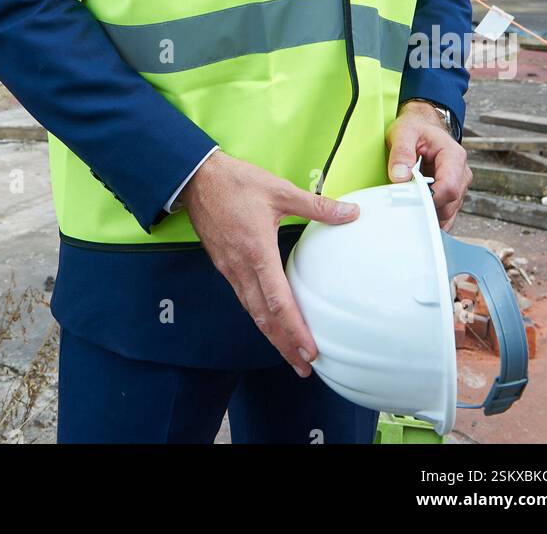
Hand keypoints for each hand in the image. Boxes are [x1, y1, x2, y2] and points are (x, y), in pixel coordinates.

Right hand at [176, 150, 359, 375]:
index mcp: (257, 251)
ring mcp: (229, 268)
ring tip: (290, 353)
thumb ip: (317, 205)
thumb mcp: (279, 189)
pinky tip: (269, 321)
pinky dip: (259, 316)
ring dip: (272, 335)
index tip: (310, 350)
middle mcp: (241, 267)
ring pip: (252, 311)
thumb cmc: (236, 182)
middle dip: (285, 345)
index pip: (278, 300)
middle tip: (304, 367)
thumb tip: (351, 213)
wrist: (195, 178)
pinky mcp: (223, 265)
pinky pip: (243, 298)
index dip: (294, 329)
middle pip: (264, 317)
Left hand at [386, 102, 471, 231]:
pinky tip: (416, 209)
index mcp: (453, 155)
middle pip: (450, 203)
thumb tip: (399, 178)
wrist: (421, 126)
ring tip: (409, 204)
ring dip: (428, 213)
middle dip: (428, 208)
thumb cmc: (415, 128)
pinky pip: (444, 214)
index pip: (449, 186)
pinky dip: (430, 216)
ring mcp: (458, 185)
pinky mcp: (451, 195)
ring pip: (448, 212)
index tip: (411, 201)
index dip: (431, 199)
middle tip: (404, 206)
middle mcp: (461, 173)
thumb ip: (401, 153)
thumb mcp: (403, 133)